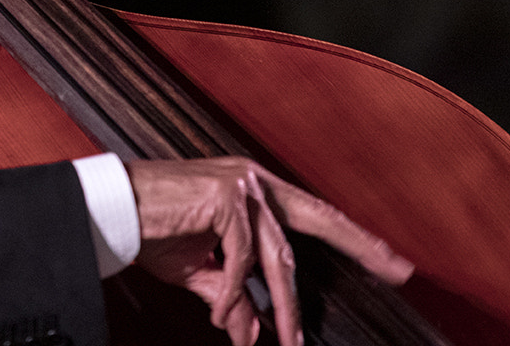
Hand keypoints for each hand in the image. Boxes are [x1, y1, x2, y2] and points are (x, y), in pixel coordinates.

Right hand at [127, 158, 413, 345]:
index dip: (352, 236)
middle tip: (399, 270)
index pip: (311, 214)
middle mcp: (252, 180)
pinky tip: (220, 316)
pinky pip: (239, 259)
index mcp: (251, 190)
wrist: (110, 209)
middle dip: (360, 248)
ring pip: (276, 256)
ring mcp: (239, 184)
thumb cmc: (151, 230)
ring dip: (283, 306)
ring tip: (288, 341)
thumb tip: (253, 332)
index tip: (388, 259)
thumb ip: (231, 293)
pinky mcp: (223, 196)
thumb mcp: (200, 270)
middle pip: (313, 225)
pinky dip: (231, 294)